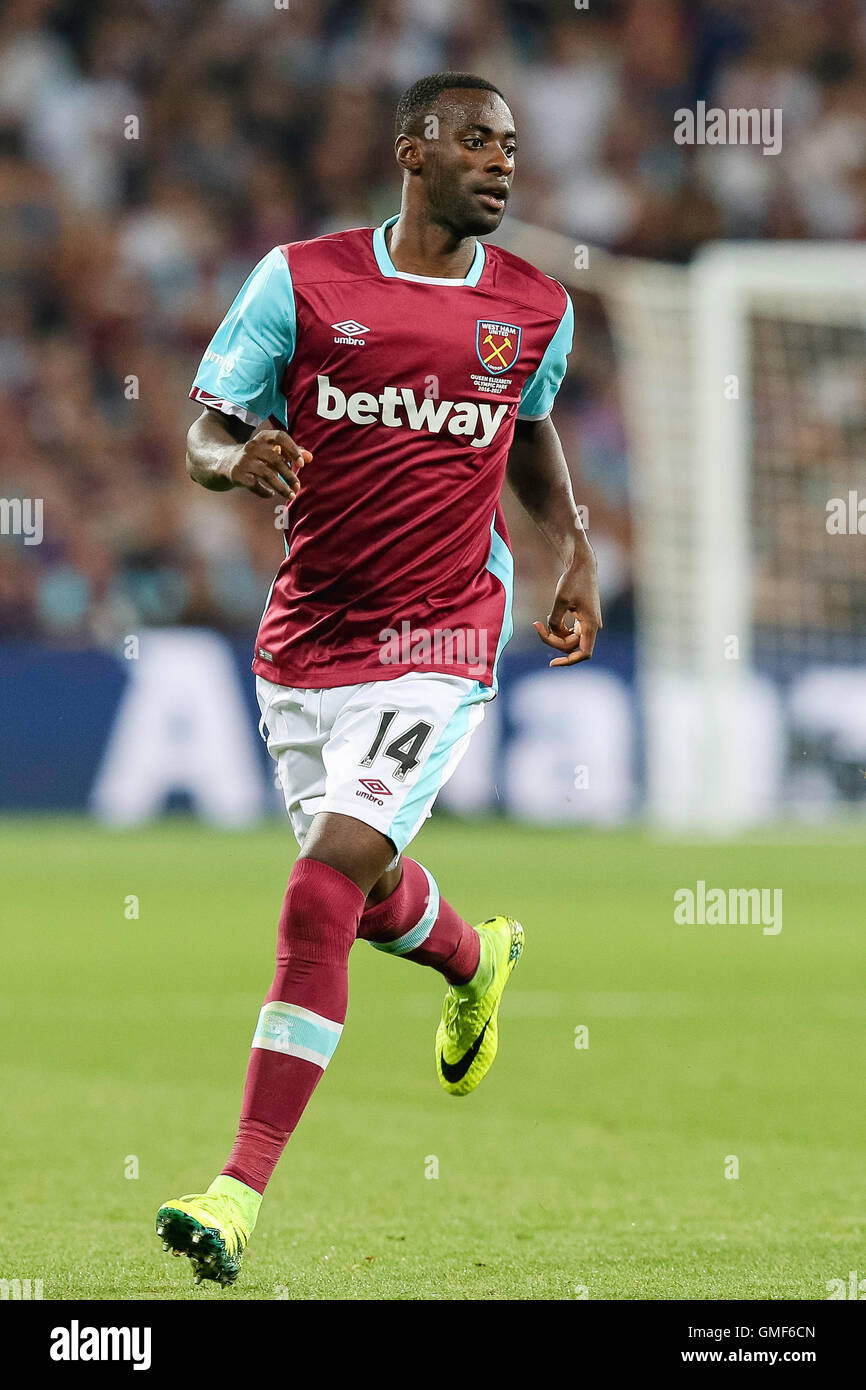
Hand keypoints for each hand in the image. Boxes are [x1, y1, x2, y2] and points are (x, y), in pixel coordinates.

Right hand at [228, 429, 311, 498]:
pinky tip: (271, 494)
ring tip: (291, 496)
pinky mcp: (237, 474)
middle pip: (275, 460)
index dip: (292, 449)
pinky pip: (255, 485)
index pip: (280, 437)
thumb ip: (291, 453)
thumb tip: (310, 457)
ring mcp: (244, 460)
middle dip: (289, 475)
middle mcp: (253, 446)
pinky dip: (264, 492)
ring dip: (281, 487)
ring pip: (267, 474)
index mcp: (263, 437)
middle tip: (297, 487)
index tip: (302, 464)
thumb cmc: (258, 457)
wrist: (227, 462)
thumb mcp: (272, 451)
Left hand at [533, 552, 601, 667]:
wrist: (582, 565)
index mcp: (590, 625)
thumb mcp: (560, 600)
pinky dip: (558, 628)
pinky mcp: (583, 618)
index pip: (583, 653)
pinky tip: (549, 616)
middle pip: (571, 646)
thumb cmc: (573, 580)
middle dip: (552, 640)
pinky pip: (570, 632)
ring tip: (540, 622)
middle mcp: (592, 626)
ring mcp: (588, 623)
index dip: (568, 661)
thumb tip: (552, 632)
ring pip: (569, 640)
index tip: (552, 663)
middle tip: (537, 625)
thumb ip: (555, 620)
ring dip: (554, 635)